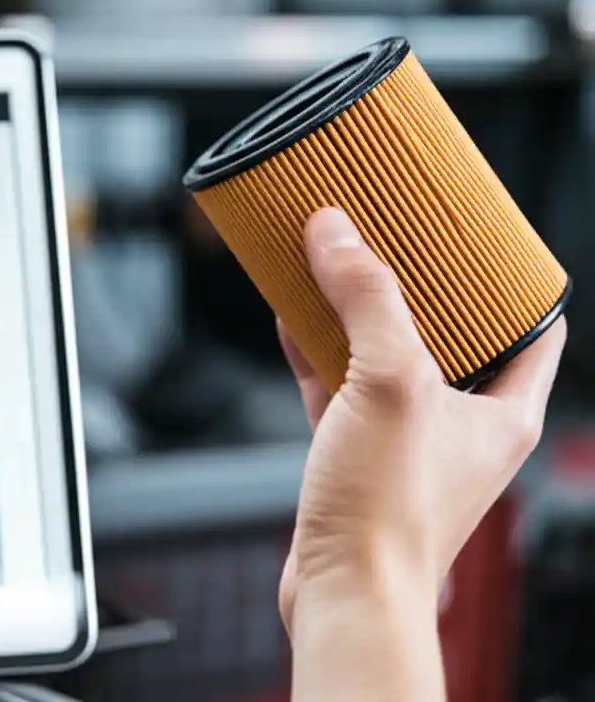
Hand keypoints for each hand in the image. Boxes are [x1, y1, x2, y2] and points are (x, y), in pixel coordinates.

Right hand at [277, 208, 564, 699]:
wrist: (343, 591)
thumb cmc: (389, 513)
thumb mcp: (389, 383)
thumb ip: (367, 300)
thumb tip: (339, 234)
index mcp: (504, 410)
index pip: (531, 326)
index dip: (506, 278)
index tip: (473, 235)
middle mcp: (463, 425)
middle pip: (449, 334)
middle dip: (416, 286)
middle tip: (392, 240)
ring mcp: (408, 441)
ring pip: (387, 357)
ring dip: (358, 313)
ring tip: (335, 264)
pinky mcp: (357, 456)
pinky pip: (340, 386)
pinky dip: (317, 350)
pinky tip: (292, 315)